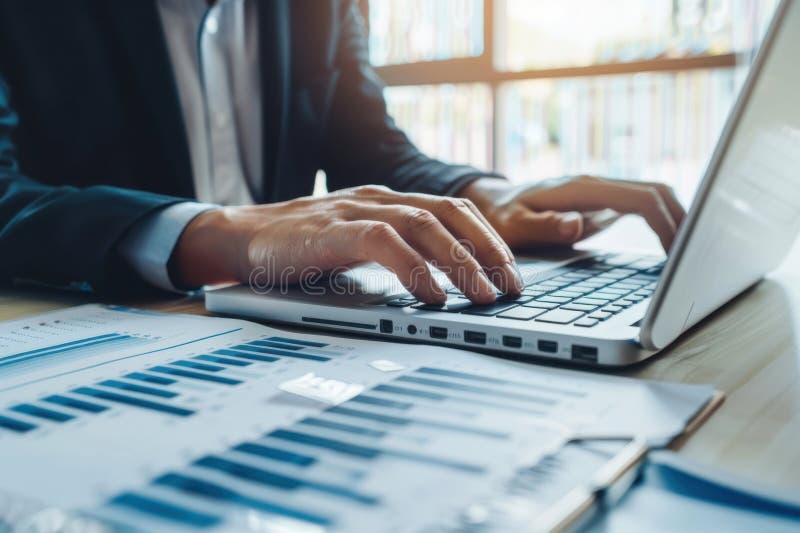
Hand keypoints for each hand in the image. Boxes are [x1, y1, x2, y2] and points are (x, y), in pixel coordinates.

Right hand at [172, 185, 522, 303]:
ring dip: (461, 261)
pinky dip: (414, 269)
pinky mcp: (330, 229)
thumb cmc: (299, 250)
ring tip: (483, 295)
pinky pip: (384, 242)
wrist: (239, 239)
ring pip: (423, 224)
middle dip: (487, 251)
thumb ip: (393, 254)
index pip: (452, 210)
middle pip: (448, 213)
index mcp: (387, 202)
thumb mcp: (356, 247)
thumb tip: (441, 285)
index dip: (487, 240)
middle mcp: (377, 199)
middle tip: (511, 288)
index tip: (511, 274)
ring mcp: (353, 210)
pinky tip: (432, 295)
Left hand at [460, 175, 685, 250]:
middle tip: (696, 257)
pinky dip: (661, 224)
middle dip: (682, 220)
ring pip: (653, 198)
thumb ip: (543, 225)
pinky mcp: (602, 205)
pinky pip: (641, 209)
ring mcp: (602, 194)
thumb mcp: (512, 224)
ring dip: (676, 220)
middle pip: (657, 193)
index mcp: (582, 188)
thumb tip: (579, 224)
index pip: (641, 199)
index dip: (666, 223)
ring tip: (690, 255)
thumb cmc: (500, 215)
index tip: (678, 250)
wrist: (492, 202)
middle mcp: (597, 186)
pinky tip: (669, 248)